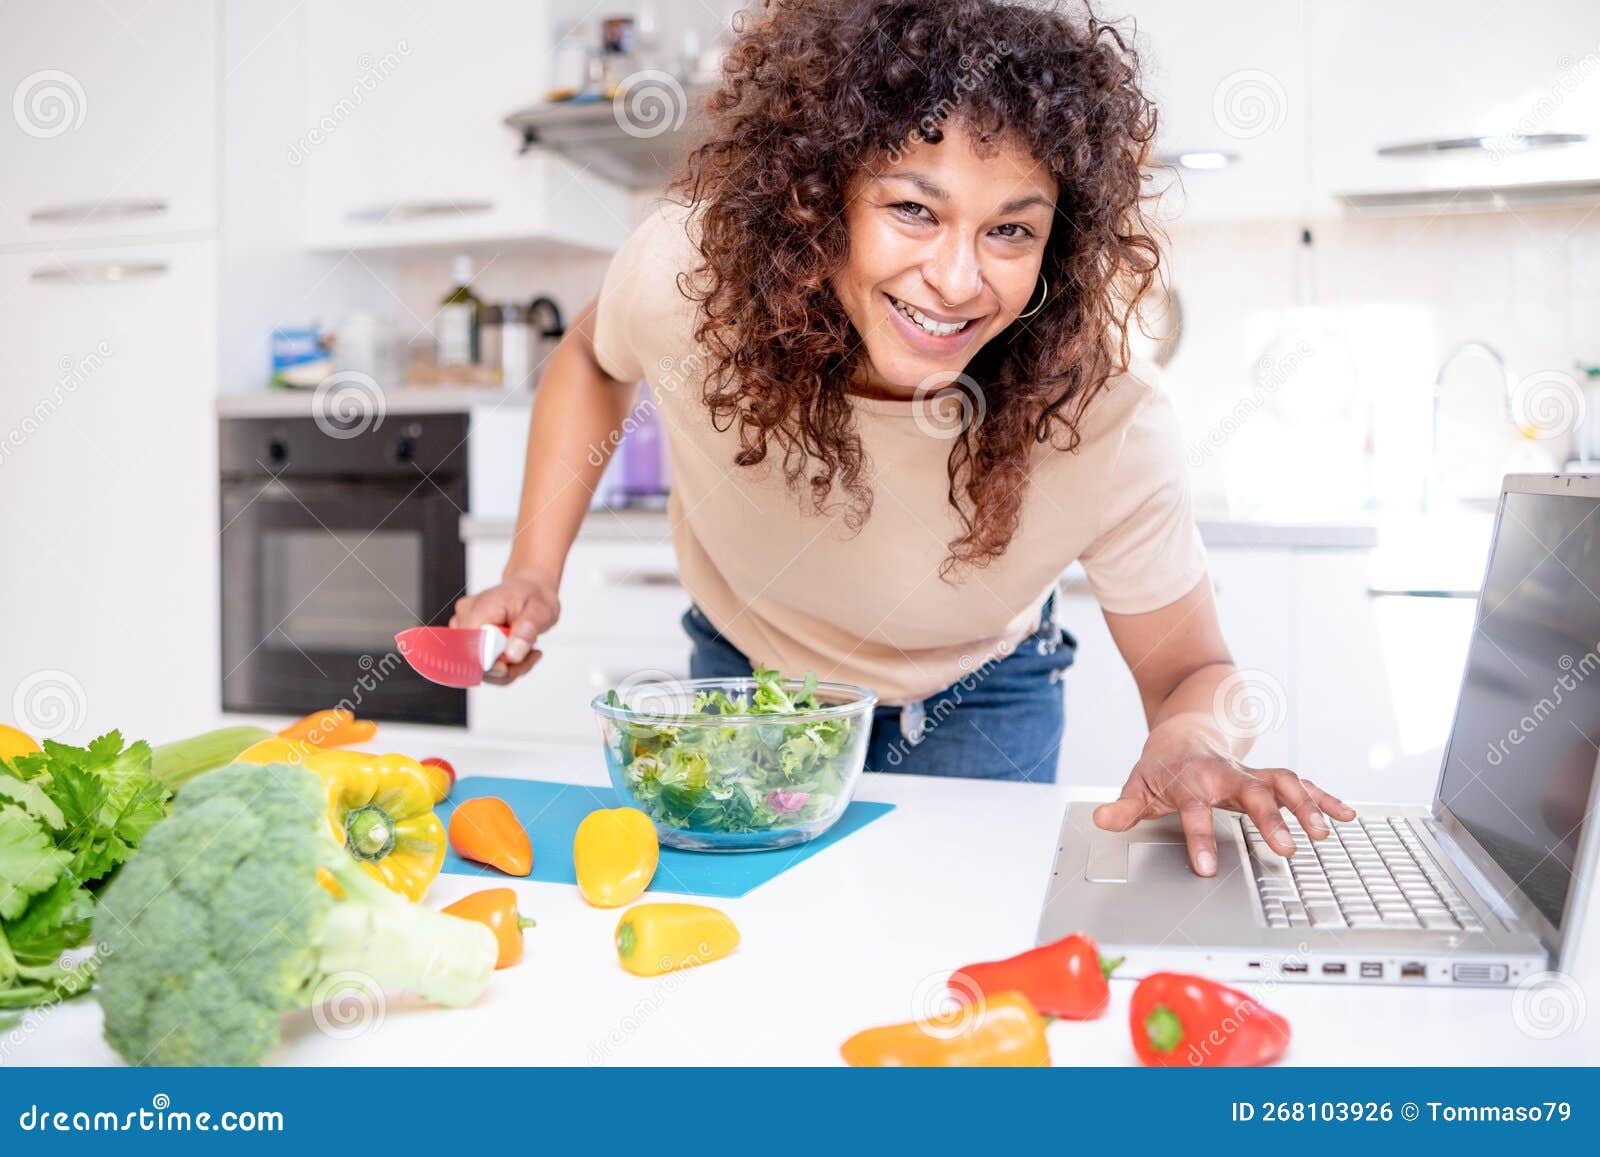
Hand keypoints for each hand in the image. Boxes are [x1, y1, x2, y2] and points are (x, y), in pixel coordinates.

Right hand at [449, 571, 559, 684]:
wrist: (530, 590)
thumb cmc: (533, 597)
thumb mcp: (540, 611)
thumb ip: (526, 632)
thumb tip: (512, 654)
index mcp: (480, 607)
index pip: (468, 645)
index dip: (487, 663)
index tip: (509, 666)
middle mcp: (465, 617)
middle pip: (471, 661)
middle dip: (502, 669)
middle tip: (527, 656)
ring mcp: (464, 629)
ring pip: (477, 668)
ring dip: (505, 670)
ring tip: (525, 652)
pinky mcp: (468, 640)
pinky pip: (481, 666)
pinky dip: (501, 667)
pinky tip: (516, 654)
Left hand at [1092, 714, 1356, 876]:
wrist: (1185, 730)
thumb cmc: (1161, 767)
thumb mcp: (1137, 786)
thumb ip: (1123, 807)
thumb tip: (1101, 818)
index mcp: (1190, 781)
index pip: (1194, 810)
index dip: (1200, 838)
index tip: (1208, 869)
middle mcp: (1224, 774)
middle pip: (1250, 793)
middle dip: (1269, 820)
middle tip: (1286, 850)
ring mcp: (1250, 773)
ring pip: (1282, 782)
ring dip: (1305, 805)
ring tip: (1323, 833)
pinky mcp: (1267, 776)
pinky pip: (1300, 785)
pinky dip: (1324, 798)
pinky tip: (1346, 816)